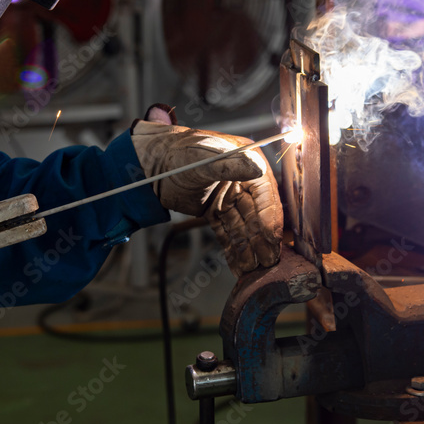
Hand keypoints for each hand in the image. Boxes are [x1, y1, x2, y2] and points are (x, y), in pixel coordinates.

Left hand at [131, 120, 281, 275]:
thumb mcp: (204, 157)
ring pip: (243, 226)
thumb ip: (230, 164)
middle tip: (268, 260)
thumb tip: (258, 167)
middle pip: (256, 213)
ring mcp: (229, 197)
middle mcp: (242, 180)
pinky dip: (233, 249)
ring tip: (254, 268)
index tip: (273, 238)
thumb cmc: (177, 154)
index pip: (265, 194)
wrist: (150, 167)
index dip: (270, 217)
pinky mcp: (215, 210)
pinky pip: (228, 231)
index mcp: (246, 161)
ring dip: (249, 247)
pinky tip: (240, 265)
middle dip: (261, 238)